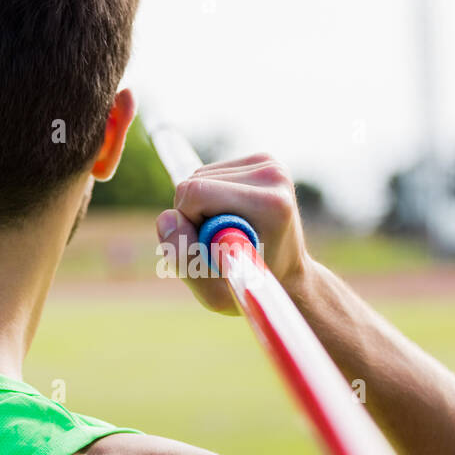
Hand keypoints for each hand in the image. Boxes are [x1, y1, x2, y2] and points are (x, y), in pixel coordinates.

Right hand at [156, 154, 310, 313]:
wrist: (288, 275)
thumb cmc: (251, 288)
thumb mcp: (214, 293)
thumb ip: (183, 258)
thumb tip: (166, 218)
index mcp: (270, 204)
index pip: (195, 193)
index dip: (188, 225)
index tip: (213, 249)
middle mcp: (274, 175)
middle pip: (194, 181)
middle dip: (193, 216)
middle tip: (221, 243)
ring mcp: (270, 164)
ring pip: (198, 176)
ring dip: (201, 209)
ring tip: (228, 232)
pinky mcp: (261, 160)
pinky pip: (209, 173)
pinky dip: (210, 198)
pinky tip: (231, 217)